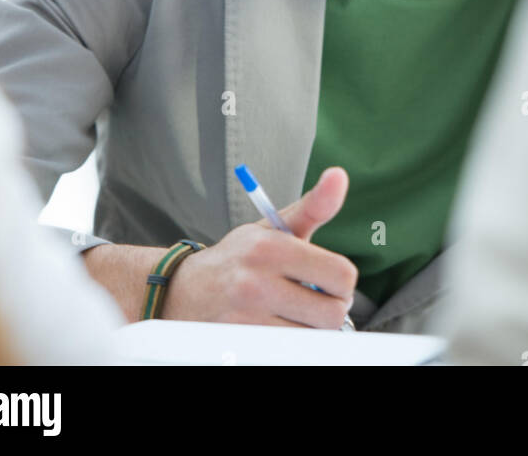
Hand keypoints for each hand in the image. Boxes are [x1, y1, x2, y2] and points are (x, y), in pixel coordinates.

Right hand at [163, 167, 357, 326]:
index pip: (340, 275)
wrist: (184, 290)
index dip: (343, 282)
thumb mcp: (273, 227)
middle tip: (314, 301)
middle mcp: (256, 283)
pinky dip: (291, 345)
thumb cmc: (240, 257)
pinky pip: (289, 352)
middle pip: (332, 314)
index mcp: (271, 247)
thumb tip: (339, 175)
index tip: (330, 281)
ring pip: (313, 338)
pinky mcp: (238, 345)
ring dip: (309, 329)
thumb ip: (313, 206)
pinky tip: (278, 328)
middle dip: (330, 308)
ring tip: (293, 314)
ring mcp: (246, 320)